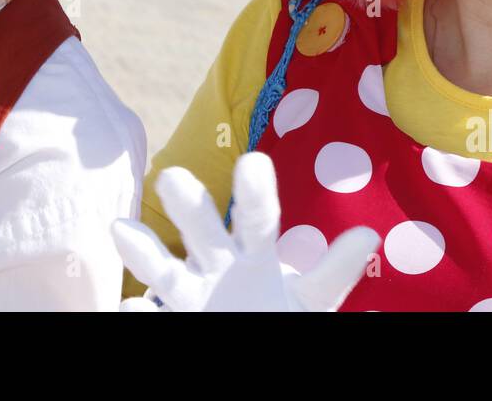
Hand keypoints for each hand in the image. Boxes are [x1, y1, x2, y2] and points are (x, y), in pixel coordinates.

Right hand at [112, 152, 379, 311]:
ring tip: (122, 230)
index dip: (256, 193)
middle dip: (189, 204)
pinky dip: (137, 313)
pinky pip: (148, 318)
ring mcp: (188, 295)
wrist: (244, 330)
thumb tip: (369, 236)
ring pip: (163, 270)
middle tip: (173, 177)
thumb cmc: (278, 313)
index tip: (254, 161)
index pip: (259, 220)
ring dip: (143, 249)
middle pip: (201, 229)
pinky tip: (131, 306)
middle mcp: (217, 265)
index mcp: (256, 253)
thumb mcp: (313, 300)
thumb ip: (334, 271)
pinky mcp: (170, 321)